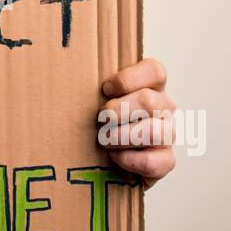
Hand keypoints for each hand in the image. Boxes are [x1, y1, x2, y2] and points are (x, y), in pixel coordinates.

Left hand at [97, 57, 176, 190]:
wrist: (101, 161)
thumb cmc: (98, 123)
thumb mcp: (94, 98)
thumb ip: (90, 83)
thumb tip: (63, 69)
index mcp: (150, 86)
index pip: (155, 71)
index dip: (128, 79)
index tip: (106, 89)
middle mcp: (163, 108)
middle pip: (149, 101)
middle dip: (116, 111)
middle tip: (100, 119)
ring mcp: (167, 134)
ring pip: (154, 131)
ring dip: (122, 136)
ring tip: (105, 141)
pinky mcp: (165, 161)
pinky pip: (155, 162)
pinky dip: (130, 160)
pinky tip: (115, 157)